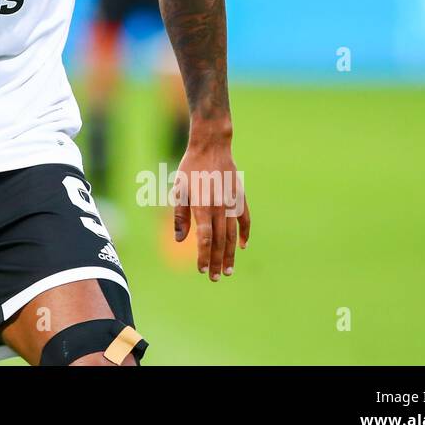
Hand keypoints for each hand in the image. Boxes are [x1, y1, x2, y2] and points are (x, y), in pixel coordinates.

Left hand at [172, 124, 250, 280]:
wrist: (211, 146)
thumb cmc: (190, 168)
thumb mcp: (179, 190)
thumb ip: (181, 216)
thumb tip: (180, 240)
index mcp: (203, 206)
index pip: (205, 239)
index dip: (204, 256)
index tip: (202, 270)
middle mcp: (219, 208)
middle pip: (220, 241)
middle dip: (217, 262)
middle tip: (215, 278)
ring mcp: (232, 203)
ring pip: (233, 235)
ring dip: (231, 254)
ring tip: (228, 270)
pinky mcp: (240, 197)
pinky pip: (245, 220)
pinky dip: (245, 234)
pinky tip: (243, 246)